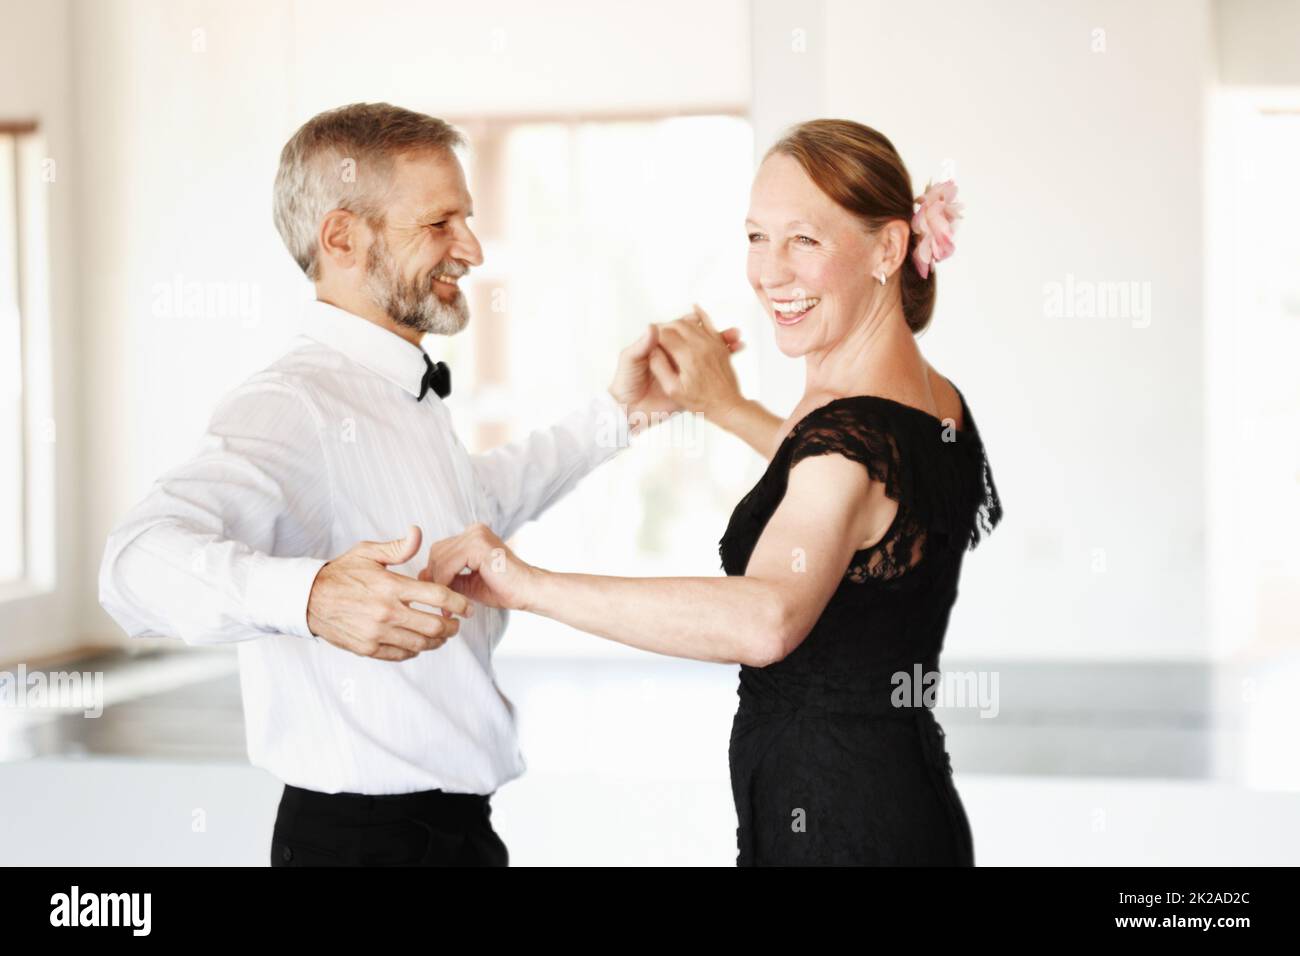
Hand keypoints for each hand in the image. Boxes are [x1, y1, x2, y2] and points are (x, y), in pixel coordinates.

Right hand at [305, 525, 473, 661]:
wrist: (308, 598)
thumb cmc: (341, 573)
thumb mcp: (368, 553)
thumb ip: (397, 547)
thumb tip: (418, 532)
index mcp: (391, 586)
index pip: (438, 596)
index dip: (459, 604)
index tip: (467, 608)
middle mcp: (387, 611)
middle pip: (434, 624)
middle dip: (452, 626)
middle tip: (456, 624)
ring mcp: (378, 632)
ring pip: (420, 643)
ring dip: (437, 641)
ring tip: (441, 635)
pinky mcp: (368, 648)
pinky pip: (401, 654)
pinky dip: (415, 650)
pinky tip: (418, 643)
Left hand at [419, 523, 537, 612]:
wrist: (529, 592)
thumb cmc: (504, 588)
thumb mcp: (468, 582)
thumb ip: (449, 576)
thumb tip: (423, 576)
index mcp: (473, 535)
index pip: (440, 550)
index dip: (435, 573)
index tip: (438, 595)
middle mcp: (474, 530)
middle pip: (437, 551)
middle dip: (434, 577)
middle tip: (440, 601)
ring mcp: (476, 535)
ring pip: (440, 558)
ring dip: (439, 583)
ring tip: (446, 604)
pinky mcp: (478, 546)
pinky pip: (448, 564)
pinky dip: (446, 582)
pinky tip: (452, 599)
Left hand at [608, 306, 742, 427]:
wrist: (628, 410)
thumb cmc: (625, 382)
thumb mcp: (630, 360)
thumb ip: (641, 345)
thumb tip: (653, 326)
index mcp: (659, 344)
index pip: (680, 328)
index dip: (693, 322)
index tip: (704, 320)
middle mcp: (673, 353)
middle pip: (697, 337)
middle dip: (714, 332)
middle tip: (731, 331)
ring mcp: (682, 368)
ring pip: (705, 352)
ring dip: (722, 344)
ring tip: (737, 339)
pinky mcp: (687, 383)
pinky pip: (706, 371)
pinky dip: (722, 361)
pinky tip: (735, 353)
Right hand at [648, 305, 744, 422]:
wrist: (727, 406)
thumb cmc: (700, 402)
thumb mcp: (673, 390)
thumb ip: (660, 367)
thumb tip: (652, 349)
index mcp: (688, 356)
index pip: (665, 334)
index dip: (653, 336)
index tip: (648, 341)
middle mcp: (701, 346)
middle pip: (677, 325)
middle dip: (664, 327)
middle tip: (657, 336)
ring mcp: (713, 344)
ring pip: (692, 322)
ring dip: (678, 323)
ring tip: (669, 330)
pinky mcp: (719, 345)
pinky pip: (709, 324)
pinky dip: (701, 315)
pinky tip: (695, 309)